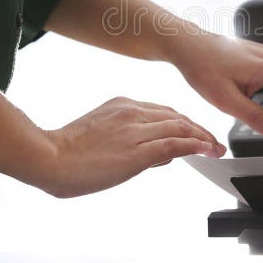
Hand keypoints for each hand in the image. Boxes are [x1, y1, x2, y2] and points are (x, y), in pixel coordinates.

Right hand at [43, 96, 225, 197]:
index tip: (197, 131)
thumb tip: (160, 155)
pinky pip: (173, 144)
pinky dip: (194, 146)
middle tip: (213, 141)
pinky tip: (206, 150)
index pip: (164, 111)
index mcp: (122, 105)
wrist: (47, 158)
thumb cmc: (66, 151)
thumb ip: (131, 139)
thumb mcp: (103, 134)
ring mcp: (135, 130)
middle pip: (176, 117)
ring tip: (215, 147)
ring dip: (202, 137)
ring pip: (179, 127)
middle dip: (198, 129)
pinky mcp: (136, 151)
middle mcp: (132, 112)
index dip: (184, 122)